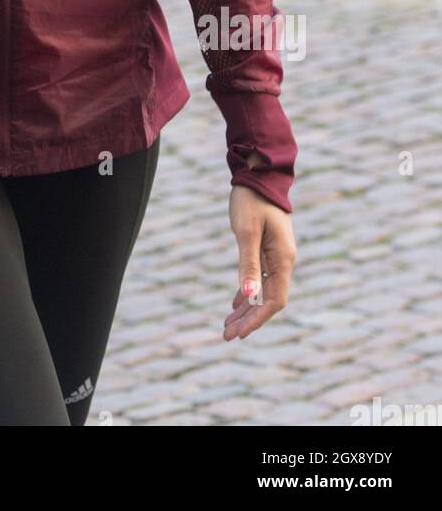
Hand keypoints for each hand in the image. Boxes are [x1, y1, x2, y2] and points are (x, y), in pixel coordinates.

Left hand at [224, 184, 296, 339]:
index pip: (275, 300)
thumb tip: (249, 296)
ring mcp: (276, 255)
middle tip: (227, 335)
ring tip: (227, 326)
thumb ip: (248, 264)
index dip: (258, 318)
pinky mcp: (267, 249)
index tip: (240, 333)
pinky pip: (259, 278)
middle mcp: (284, 261)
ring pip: (263, 290)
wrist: (257, 175)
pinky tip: (236, 304)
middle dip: (249, 319)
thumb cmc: (252, 201)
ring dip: (246, 308)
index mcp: (283, 259)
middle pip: (268, 299)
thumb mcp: (246, 232)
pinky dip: (247, 291)